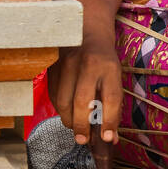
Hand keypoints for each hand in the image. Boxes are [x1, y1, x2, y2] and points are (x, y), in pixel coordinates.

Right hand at [48, 31, 122, 145]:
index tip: (108, 138)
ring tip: (75, 127)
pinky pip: (53, 96)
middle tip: (83, 140)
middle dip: (82, 126)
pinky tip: (67, 112)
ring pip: (63, 102)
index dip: (109, 121)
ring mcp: (66, 64)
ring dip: (69, 120)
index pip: (111, 98)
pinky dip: (60, 109)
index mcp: (109, 66)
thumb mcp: (115, 77)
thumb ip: (113, 106)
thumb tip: (110, 138)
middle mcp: (87, 64)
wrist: (86, 29)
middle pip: (81, 102)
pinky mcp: (52, 66)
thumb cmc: (104, 59)